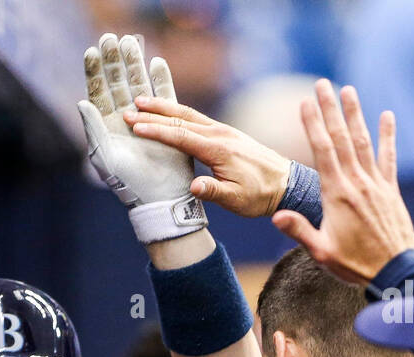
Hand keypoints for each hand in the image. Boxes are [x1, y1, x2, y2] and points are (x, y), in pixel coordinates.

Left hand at [78, 33, 195, 209]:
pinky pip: (165, 94)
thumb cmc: (127, 182)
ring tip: (130, 41)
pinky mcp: (168, 121)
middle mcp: (126, 119)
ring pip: (138, 84)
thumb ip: (93, 128)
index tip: (92, 51)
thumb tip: (82, 101)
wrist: (157, 197)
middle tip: (110, 38)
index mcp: (108, 126)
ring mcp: (147, 118)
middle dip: (114, 61)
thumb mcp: (103, 156)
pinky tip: (156, 61)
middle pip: (118, 83)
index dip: (95, 72)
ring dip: (134, 64)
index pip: (99, 93)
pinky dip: (160, 79)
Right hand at [122, 97, 290, 216]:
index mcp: (219, 150)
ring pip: (188, 114)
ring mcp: (223, 131)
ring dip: (163, 107)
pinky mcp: (225, 134)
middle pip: (181, 120)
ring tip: (141, 100)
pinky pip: (196, 119)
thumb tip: (194, 186)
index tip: (136, 126)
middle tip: (128, 109)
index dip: (157, 131)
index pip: (182, 137)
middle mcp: (220, 135)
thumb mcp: (236, 199)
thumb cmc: (259, 195)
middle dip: (153, 114)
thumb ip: (214, 191)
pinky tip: (166, 110)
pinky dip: (177, 112)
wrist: (285, 184)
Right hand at [272, 80, 413, 285]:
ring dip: (355, 115)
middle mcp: (357, 183)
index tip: (305, 102)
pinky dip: (388, 136)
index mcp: (337, 195)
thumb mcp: (321, 252)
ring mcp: (375, 184)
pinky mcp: (389, 190)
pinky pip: (388, 157)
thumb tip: (276, 216)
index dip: (313, 125)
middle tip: (322, 84)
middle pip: (342, 139)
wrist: (395, 269)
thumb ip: (299, 231)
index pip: (323, 151)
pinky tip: (387, 116)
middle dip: (331, 110)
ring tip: (348, 90)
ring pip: (364, 142)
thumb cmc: (354, 264)